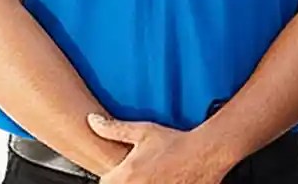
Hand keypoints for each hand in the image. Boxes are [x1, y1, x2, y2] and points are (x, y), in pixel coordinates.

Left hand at [88, 114, 230, 183]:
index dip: (110, 178)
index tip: (118, 173)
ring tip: (150, 177)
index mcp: (128, 175)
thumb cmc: (175, 141)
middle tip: (138, 174)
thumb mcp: (142, 131)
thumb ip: (113, 128)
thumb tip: (91, 120)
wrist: (206, 153)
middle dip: (123, 182)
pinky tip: (161, 180)